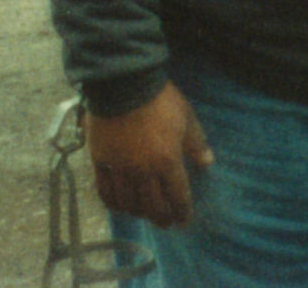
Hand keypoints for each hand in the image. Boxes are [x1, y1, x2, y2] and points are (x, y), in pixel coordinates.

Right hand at [85, 82, 213, 227]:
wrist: (123, 84)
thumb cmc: (160, 100)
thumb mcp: (187, 118)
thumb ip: (197, 143)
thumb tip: (207, 163)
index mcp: (167, 162)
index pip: (177, 196)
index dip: (182, 212)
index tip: (184, 221)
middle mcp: (143, 172)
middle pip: (152, 206)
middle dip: (162, 217)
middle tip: (166, 222)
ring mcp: (120, 169)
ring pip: (129, 203)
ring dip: (139, 213)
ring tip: (144, 213)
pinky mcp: (100, 162)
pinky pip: (105, 192)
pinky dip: (114, 203)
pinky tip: (120, 205)